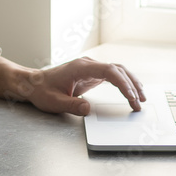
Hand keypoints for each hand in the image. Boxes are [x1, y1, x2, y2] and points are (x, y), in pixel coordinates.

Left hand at [17, 56, 144, 115]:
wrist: (33, 84)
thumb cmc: (42, 91)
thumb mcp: (54, 102)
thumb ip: (71, 106)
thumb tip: (88, 110)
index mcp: (80, 67)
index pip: (109, 70)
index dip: (123, 83)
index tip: (131, 96)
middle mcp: (88, 64)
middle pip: (118, 69)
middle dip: (132, 84)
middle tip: (141, 102)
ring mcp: (91, 68)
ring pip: (118, 70)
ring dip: (131, 82)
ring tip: (141, 98)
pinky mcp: (91, 74)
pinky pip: (112, 75)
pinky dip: (124, 83)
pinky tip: (131, 92)